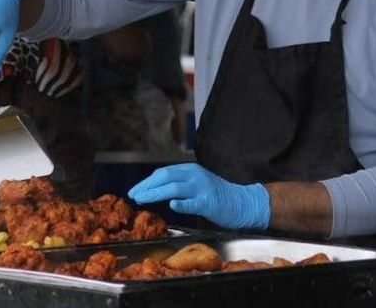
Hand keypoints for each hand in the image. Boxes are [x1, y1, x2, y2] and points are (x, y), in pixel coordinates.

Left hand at [128, 163, 268, 229]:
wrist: (242, 202)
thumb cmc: (216, 195)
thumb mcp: (195, 184)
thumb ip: (178, 184)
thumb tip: (154, 190)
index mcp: (189, 170)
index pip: (163, 173)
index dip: (147, 182)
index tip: (134, 191)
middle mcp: (194, 176)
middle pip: (165, 177)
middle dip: (146, 186)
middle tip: (133, 196)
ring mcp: (202, 188)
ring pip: (174, 188)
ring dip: (156, 194)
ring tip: (143, 199)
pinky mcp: (209, 202)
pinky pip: (193, 202)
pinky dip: (181, 203)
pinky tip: (172, 205)